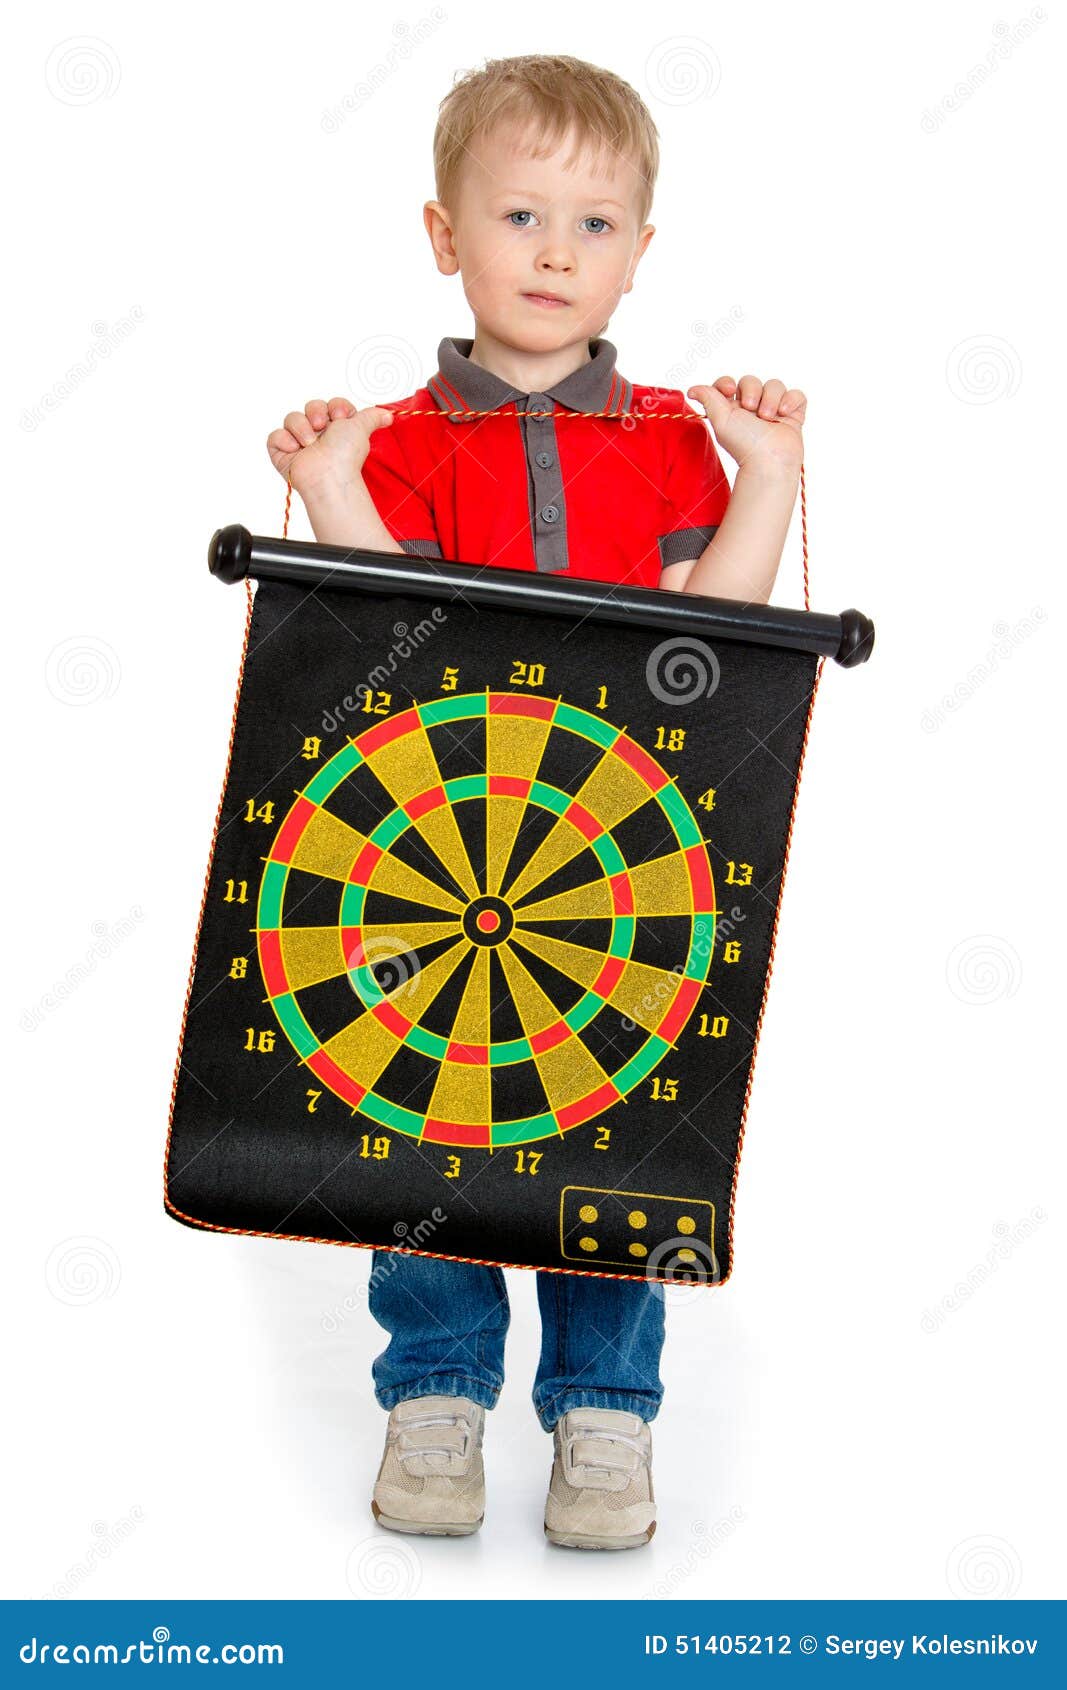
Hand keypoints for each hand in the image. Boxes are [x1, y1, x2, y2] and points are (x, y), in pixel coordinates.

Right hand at [266, 396, 394, 498]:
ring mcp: (298, 443)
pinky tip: (295, 450)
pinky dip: (284, 441)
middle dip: (315, 412)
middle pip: (310, 406)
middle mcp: (317, 433)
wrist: (329, 475)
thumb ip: (373, 417)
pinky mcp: (281, 453)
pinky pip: (275, 436)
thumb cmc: (346, 455)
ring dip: (300, 428)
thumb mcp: (362, 428)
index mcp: (335, 427)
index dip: (334, 406)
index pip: (329, 404)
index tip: (339, 416)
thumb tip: (389, 416)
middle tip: (321, 427)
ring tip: (309, 444)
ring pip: (291, 418)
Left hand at [686, 375, 805, 477]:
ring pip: (774, 385)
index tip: (730, 391)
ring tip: (768, 417)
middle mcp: (752, 408)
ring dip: (771, 398)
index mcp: (732, 409)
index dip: (727, 383)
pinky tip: (784, 413)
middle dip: (752, 391)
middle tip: (752, 410)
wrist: (769, 461)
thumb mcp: (720, 419)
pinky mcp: (793, 415)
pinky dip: (792, 400)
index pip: (728, 383)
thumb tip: (692, 390)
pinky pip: (796, 395)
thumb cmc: (744, 444)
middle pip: (752, 380)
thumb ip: (708, 399)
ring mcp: (774, 410)